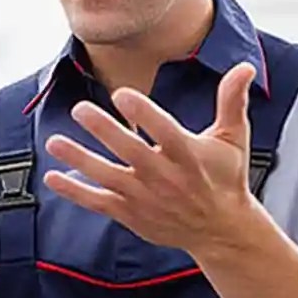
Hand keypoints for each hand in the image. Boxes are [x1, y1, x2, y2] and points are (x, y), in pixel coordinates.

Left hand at [42, 62, 260, 253]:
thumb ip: (232, 101)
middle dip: (104, 131)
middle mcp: (165, 177)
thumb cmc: (225, 179)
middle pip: (131, 152)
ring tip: (53, 142)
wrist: (222, 231)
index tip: (122, 93)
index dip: (144, 113)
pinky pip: (99, 202)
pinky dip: (75, 192)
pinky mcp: (131, 213)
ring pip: (108, 177)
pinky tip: (52, 177)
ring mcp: (145, 197)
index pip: (165, 131)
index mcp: (189, 156)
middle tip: (79, 110)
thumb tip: (245, 66)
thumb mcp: (232, 139)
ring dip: (79, 159)